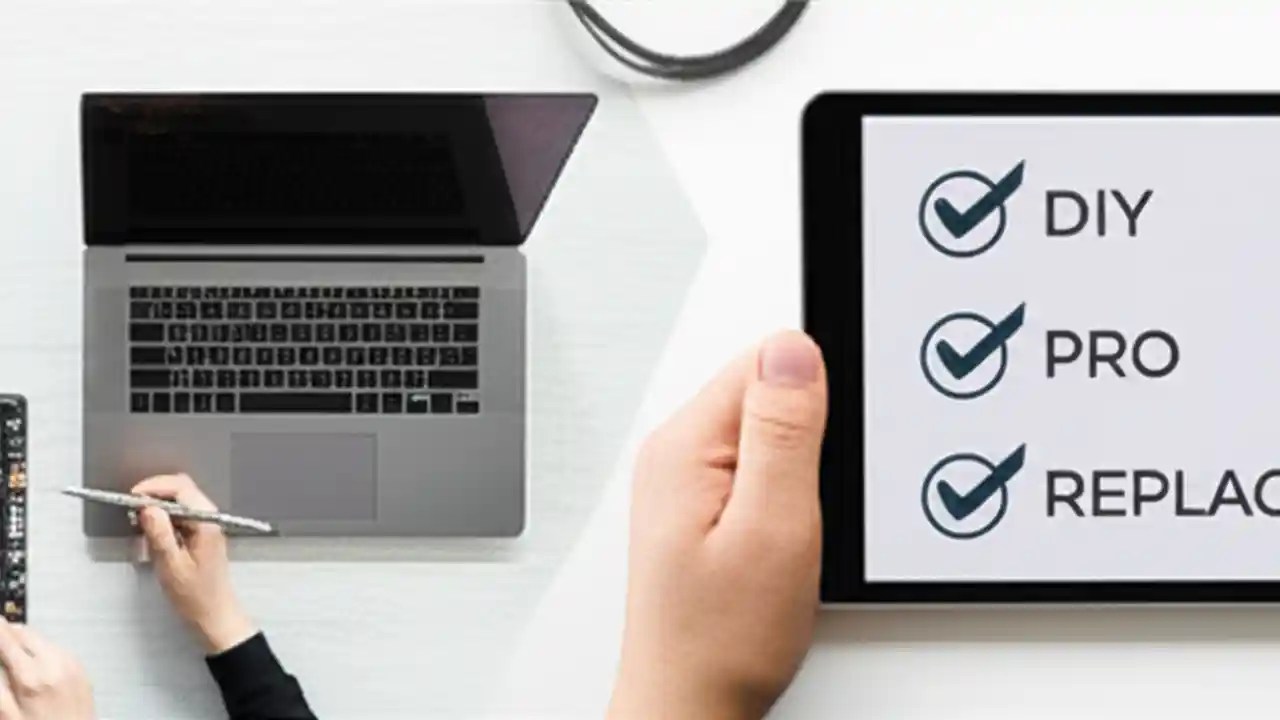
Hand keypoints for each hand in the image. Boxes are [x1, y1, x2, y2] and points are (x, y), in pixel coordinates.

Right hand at [0, 620, 93, 719]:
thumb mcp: (9, 716)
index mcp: (31, 676)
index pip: (8, 640)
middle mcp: (55, 662)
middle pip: (26, 634)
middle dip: (8, 633)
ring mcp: (71, 663)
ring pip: (42, 640)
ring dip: (24, 641)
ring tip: (10, 650)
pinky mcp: (81, 668)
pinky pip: (56, 649)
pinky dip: (41, 650)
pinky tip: (33, 663)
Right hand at [132, 474, 256, 654]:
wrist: (215, 616)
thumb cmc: (195, 596)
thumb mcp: (171, 566)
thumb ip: (160, 534)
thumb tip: (147, 507)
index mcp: (207, 521)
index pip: (182, 487)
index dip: (154, 487)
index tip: (130, 497)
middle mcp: (210, 518)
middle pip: (181, 490)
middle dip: (154, 495)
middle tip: (131, 511)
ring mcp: (206, 525)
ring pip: (180, 503)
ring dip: (157, 508)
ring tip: (137, 523)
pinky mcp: (200, 535)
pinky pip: (180, 517)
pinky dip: (164, 519)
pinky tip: (150, 533)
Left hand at [608, 331, 827, 719]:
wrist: (689, 705)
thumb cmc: (720, 639)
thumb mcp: (773, 528)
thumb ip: (785, 432)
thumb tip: (794, 348)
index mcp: (685, 445)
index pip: (765, 361)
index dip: (818, 400)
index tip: (824, 457)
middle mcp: (677, 454)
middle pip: (767, 395)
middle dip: (810, 443)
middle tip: (805, 510)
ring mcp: (687, 482)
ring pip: (769, 436)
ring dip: (799, 476)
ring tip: (790, 536)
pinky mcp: (702, 507)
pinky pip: (759, 472)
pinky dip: (785, 500)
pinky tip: (782, 543)